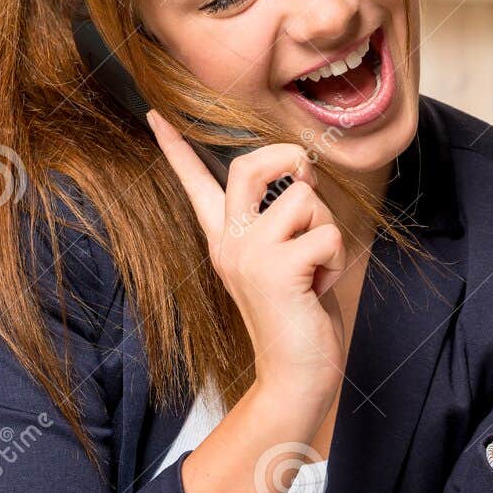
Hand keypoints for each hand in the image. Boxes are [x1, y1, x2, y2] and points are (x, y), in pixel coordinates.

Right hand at [146, 110, 346, 401]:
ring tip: (315, 268)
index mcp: (224, 240)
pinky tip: (319, 288)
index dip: (176, 148)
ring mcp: (249, 254)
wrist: (294, 377)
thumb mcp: (284, 261)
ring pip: (305, 198)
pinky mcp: (277, 270)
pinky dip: (336, 260)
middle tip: (307, 177)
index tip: (156, 115)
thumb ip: (283, 221)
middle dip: (289, 158)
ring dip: (327, 229)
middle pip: (250, 165)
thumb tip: (304, 174)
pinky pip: (328, 233)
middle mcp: (229, 243)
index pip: (195, 184)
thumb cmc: (297, 318)